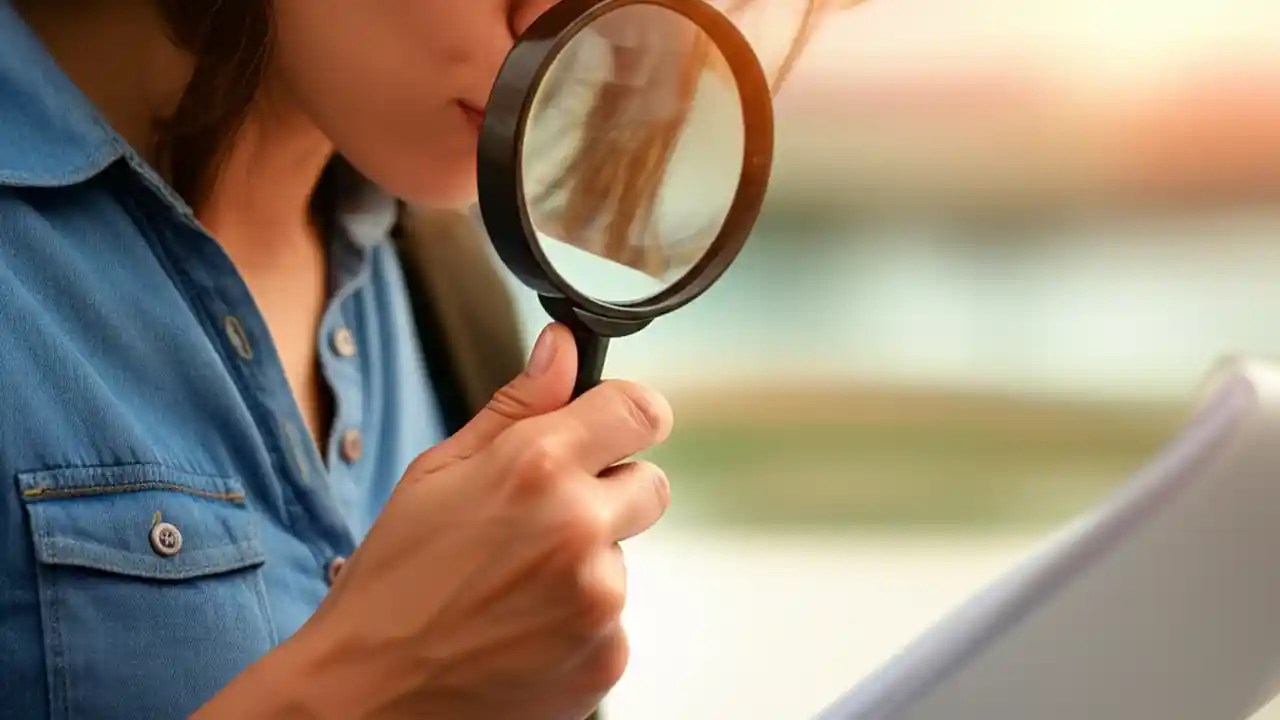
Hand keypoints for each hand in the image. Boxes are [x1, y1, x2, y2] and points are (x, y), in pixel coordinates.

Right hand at [288, 323, 671, 718]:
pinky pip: (613, 619)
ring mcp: (599, 599)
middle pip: (650, 485)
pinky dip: (578, 623)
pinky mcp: (606, 657)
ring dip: (585, 565)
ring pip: (622, 557)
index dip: (627, 417)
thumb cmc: (393, 577)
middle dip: (609, 493)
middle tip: (542, 522)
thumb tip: (561, 345)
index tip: (610, 431)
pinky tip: (521, 630)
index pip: (642, 411)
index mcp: (539, 467)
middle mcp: (580, 528)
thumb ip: (517, 405)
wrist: (367, 693)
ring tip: (513, 589)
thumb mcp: (438, 473)